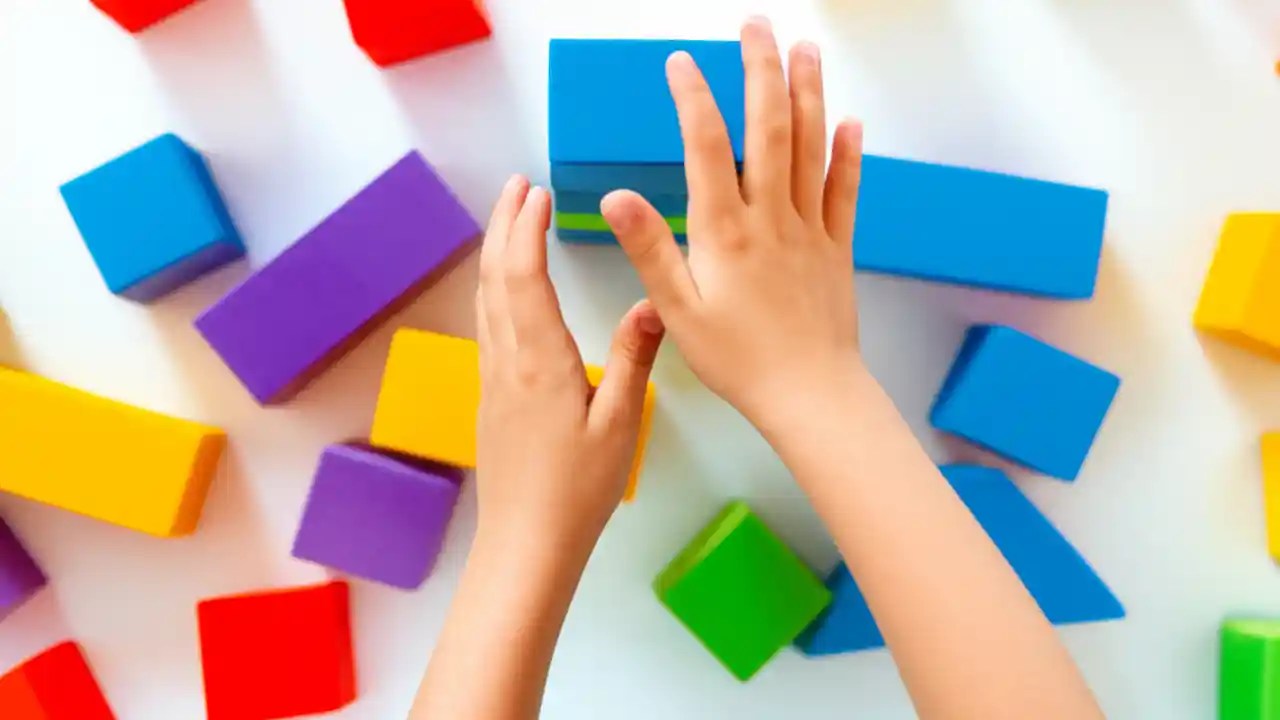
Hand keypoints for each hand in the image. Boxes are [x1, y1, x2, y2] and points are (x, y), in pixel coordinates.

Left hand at [475, 176, 664, 552]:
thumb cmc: (577, 490)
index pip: (523, 277)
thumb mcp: (619, 423)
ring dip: (494, 253)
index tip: (535, 189)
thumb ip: (632, 357)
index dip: (524, 228)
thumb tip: (652, 300)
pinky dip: (494, 287)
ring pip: (484, 300)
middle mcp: (507, 361)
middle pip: (493, 278)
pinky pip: (487, 325)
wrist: (526, 544)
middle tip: (516, 184)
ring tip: (509, 220)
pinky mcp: (490, 398)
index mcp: (540, 361)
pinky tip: (506, 288)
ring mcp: (492, 379)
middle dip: (501, 225)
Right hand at [601, 18, 865, 428]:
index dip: (694, 98)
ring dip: (809, 92)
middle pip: (770, 127)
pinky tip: (851, 120)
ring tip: (805, 49)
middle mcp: (771, 217)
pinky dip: (849, 152)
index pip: (708, 146)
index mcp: (725, 231)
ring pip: (812, 146)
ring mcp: (809, 228)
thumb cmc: (739, 360)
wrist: (810, 394)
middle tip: (755, 26)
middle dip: (761, 70)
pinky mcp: (837, 247)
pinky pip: (845, 189)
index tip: (682, 62)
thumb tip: (616, 196)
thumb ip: (650, 248)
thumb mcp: (678, 310)